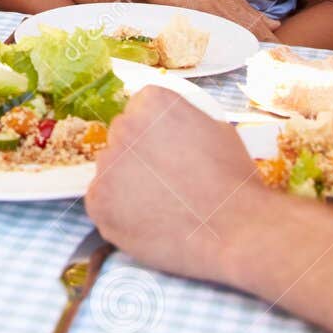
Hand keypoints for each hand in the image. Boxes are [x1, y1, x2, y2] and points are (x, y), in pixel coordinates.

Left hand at [84, 88, 265, 284]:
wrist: (235, 230)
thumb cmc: (233, 182)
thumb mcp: (217, 130)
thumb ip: (183, 122)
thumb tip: (171, 130)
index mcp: (152, 102)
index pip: (139, 110)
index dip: (154, 134)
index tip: (167, 153)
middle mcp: (124, 126)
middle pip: (121, 138)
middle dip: (137, 157)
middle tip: (164, 183)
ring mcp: (107, 164)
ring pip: (110, 171)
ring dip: (126, 185)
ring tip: (160, 207)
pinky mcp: (97, 200)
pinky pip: (100, 202)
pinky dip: (118, 213)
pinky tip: (146, 222)